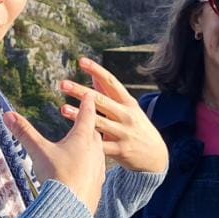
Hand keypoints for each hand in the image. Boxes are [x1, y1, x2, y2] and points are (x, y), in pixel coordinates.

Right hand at [5, 97, 105, 213]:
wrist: (69, 209)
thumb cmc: (55, 176)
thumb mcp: (38, 152)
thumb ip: (24, 132)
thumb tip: (7, 114)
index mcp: (82, 138)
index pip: (87, 114)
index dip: (87, 103)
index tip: (90, 94)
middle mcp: (95, 150)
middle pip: (94, 132)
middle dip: (89, 125)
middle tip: (86, 120)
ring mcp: (99, 167)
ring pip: (98, 151)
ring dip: (91, 146)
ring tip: (85, 145)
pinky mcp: (98, 183)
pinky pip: (97, 169)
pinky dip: (91, 165)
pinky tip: (85, 170)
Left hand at [59, 57, 168, 174]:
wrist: (156, 156)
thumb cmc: (137, 127)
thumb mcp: (129, 109)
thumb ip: (111, 95)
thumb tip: (94, 77)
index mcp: (128, 102)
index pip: (111, 82)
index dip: (97, 71)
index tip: (81, 61)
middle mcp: (126, 115)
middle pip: (101, 100)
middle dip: (81, 92)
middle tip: (63, 84)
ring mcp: (124, 133)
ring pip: (99, 122)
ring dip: (79, 115)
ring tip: (63, 108)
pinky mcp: (120, 150)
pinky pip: (101, 145)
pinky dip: (88, 141)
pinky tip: (73, 138)